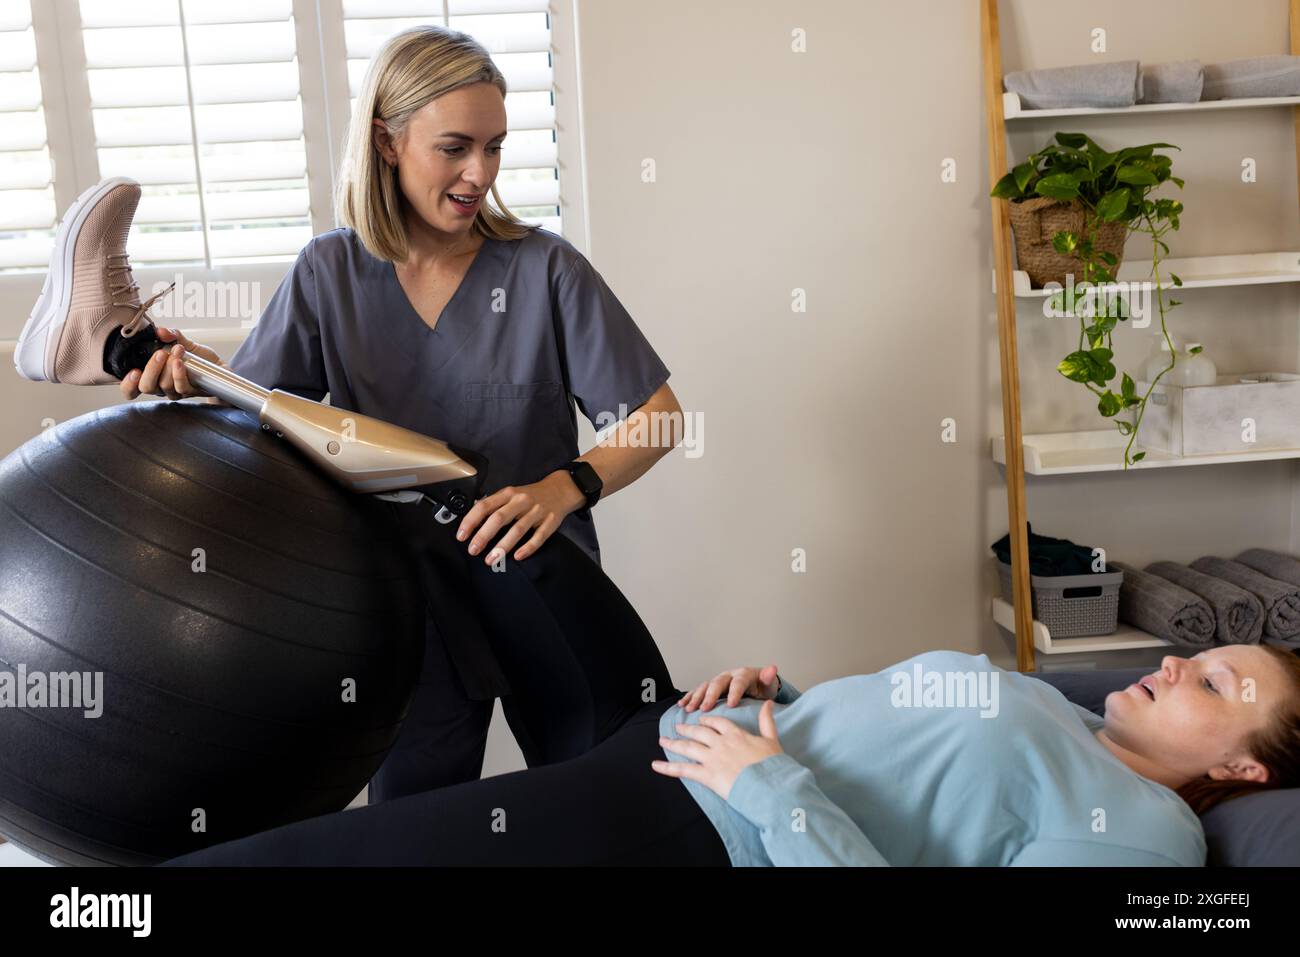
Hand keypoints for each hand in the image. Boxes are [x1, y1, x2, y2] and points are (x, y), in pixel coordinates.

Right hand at [121, 327, 223, 400]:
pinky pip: (182, 387)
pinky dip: (179, 373)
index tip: (133, 371)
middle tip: (160, 353)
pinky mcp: (192, 392)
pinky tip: (182, 362)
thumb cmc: (197, 359)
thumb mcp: (182, 343)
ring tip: (178, 350)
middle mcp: (161, 387)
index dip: (127, 384)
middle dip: (151, 369)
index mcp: (152, 376)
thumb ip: (171, 335)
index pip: (131, 389)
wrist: (220, 368)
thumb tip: (161, 331)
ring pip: (164, 386)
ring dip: (169, 367)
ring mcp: (177, 392)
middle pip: (146, 387)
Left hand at [455, 471, 582, 564]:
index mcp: (508, 493)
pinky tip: (518, 556)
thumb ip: (494, 505)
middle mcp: (522, 501)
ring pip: (518, 529)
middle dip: (483, 536)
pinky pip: (539, 537)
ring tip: (491, 559)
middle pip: (499, 518)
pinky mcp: (551, 521)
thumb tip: (472, 522)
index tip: (462, 535)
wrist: (561, 489)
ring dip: (502, 546)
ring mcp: (537, 511)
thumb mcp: (511, 494)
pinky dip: (528, 547)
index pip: (485, 506)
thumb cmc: (531, 495)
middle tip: (473, 550)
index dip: (471, 521)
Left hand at [651, 699, 784, 800]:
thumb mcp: (771, 739)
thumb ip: (767, 720)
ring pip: (688, 747)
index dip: (708, 720)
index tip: (702, 719)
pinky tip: (655, 765)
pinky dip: (667, 768)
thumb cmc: (772, 765)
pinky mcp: (706, 774)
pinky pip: (683, 770)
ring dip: (673, 743)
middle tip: (678, 726)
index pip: (718, 722)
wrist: (769, 785)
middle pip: (699, 731)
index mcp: (735, 734)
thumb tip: (768, 702)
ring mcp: (711, 758)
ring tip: (663, 740)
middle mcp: (720, 743)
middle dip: (687, 728)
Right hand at [677, 664, 781, 712]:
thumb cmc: (762, 688)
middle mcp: (729, 675)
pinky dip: (690, 697)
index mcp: (743, 674)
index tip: (731, 704)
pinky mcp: (711, 688)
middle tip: (705, 708)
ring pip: (705, 687)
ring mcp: (718, 681)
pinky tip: (682, 705)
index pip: (738, 682)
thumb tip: (773, 668)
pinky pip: (698, 691)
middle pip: (718, 683)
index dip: (734, 692)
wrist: (756, 686)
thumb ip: (768, 677)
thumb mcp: (768, 683)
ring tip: (690, 708)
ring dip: (696, 697)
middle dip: (710, 696)